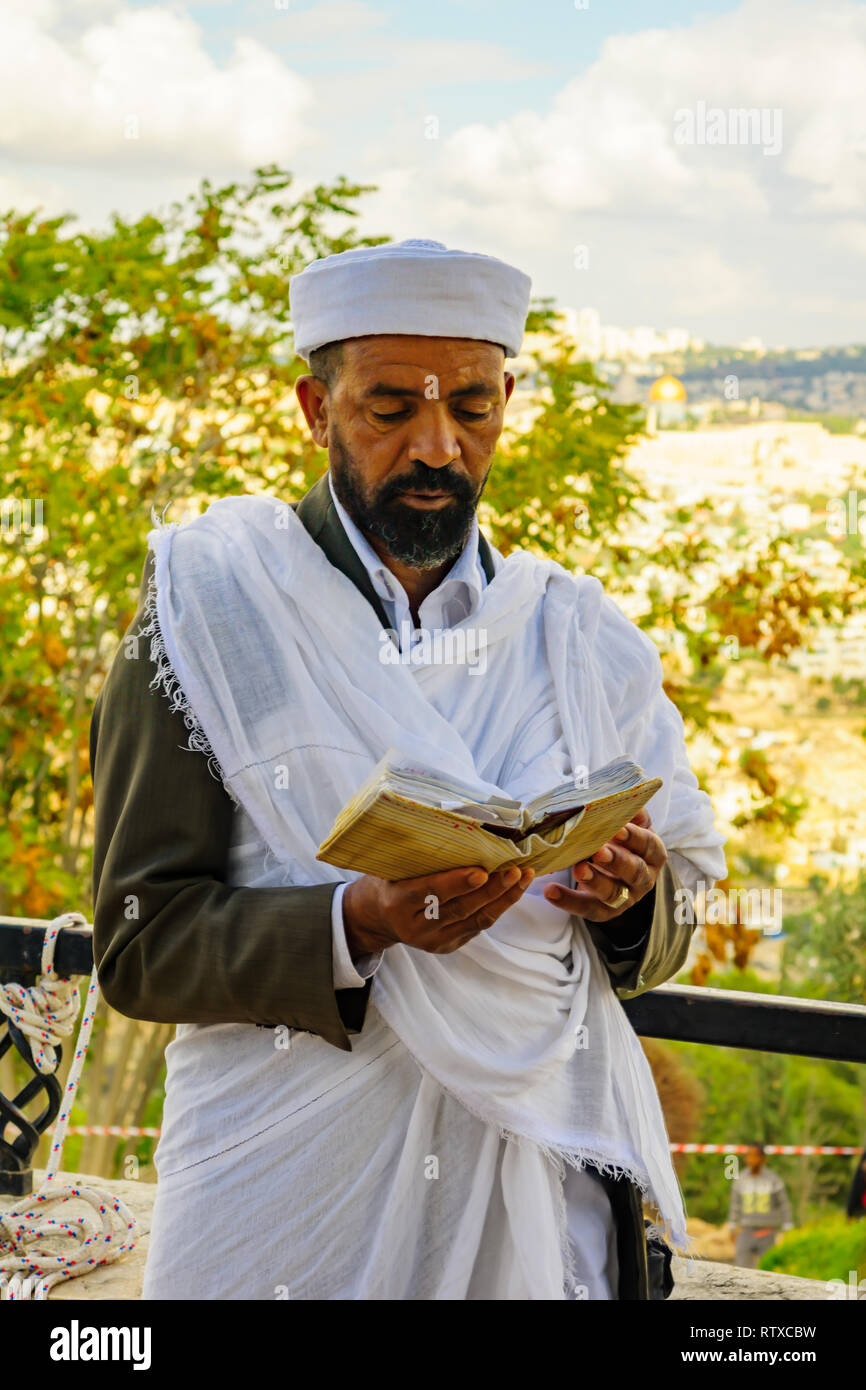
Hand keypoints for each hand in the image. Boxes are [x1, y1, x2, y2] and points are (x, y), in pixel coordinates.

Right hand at [343, 863, 534, 958]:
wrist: (379, 916)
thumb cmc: (391, 878)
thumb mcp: (395, 865)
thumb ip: (421, 856)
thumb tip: (461, 826)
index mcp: (397, 902)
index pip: (430, 892)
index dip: (457, 883)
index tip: (482, 871)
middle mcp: (414, 927)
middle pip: (459, 908)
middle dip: (491, 890)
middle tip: (515, 870)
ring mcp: (432, 941)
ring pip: (475, 920)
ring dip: (503, 899)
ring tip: (523, 877)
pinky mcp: (448, 946)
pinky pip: (478, 926)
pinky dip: (499, 907)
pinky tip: (514, 889)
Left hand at [541, 807, 665, 922]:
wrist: (620, 872)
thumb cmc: (622, 841)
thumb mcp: (630, 825)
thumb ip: (628, 812)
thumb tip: (624, 795)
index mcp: (652, 853)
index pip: (648, 845)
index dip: (635, 838)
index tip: (618, 829)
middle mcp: (644, 877)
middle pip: (634, 871)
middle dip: (616, 861)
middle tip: (597, 851)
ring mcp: (626, 897)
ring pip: (614, 893)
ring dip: (595, 881)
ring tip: (578, 870)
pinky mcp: (605, 911)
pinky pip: (588, 908)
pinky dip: (568, 901)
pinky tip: (550, 892)